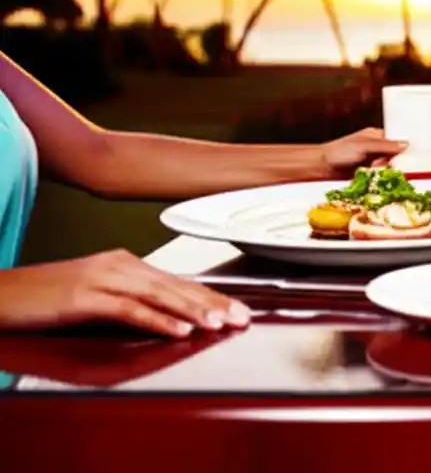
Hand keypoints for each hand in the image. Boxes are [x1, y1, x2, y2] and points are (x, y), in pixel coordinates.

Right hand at [0, 250, 251, 337]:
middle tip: (243, 318)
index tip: (239, 309)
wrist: (2, 294)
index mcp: (125, 264)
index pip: (178, 281)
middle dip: (214, 302)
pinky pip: (130, 310)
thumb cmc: (46, 298)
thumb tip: (167, 316)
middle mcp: (120, 266)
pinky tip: (178, 330)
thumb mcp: (97, 296)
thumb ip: (131, 302)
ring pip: (160, 295)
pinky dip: (158, 320)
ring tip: (219, 324)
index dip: (211, 295)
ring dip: (193, 311)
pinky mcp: (86, 298)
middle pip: (177, 285)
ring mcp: (103, 279)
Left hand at [320, 127, 407, 175]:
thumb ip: (385, 146)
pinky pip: (380, 179)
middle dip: (394, 163)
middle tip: (385, 164)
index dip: (405, 148)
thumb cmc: (338, 152)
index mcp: (377, 137)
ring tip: (374, 171)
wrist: (320, 169)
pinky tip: (375, 180)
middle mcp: (376, 150)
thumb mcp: (364, 146)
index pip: (397, 140)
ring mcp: (372, 163)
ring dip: (385, 173)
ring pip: (389, 170)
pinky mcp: (368, 176)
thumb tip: (406, 144)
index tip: (412, 155)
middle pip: (396, 157)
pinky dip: (380, 181)